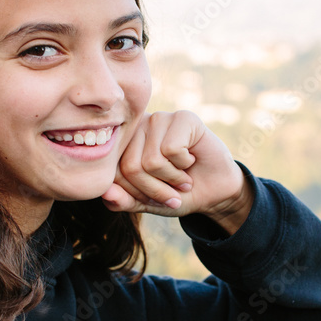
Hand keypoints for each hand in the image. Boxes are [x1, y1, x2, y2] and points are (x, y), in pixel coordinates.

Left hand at [101, 111, 253, 234]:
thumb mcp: (146, 203)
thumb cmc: (177, 193)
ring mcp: (160, 118)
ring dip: (172, 178)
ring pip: (152, 160)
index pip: (114, 173)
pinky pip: (172, 149)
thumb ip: (123, 201)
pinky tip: (191, 158)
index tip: (154, 196)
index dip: (136, 193)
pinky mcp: (183, 117)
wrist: (214, 192)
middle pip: (132, 167)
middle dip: (156, 189)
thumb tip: (105, 193)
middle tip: (173, 187)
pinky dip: (184, 164)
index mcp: (123, 144)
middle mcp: (138, 126)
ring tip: (182, 174)